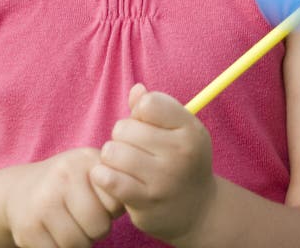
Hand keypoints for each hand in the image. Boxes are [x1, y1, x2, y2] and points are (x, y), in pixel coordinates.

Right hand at [5, 147, 122, 247]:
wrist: (20, 190)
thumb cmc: (70, 184)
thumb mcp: (91, 172)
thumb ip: (114, 182)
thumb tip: (133, 202)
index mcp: (86, 160)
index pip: (117, 200)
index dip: (112, 209)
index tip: (103, 204)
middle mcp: (64, 176)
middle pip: (99, 226)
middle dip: (97, 230)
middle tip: (88, 220)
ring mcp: (44, 201)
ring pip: (78, 243)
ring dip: (80, 242)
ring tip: (74, 227)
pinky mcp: (28, 227)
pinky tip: (55, 234)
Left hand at [90, 84, 217, 243]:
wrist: (197, 210)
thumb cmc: (184, 161)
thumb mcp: (181, 130)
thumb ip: (158, 108)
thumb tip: (136, 89)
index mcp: (190, 129)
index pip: (149, 103)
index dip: (140, 110)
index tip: (144, 122)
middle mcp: (179, 153)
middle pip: (125, 127)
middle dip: (122, 135)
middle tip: (132, 147)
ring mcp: (162, 179)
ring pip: (112, 151)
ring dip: (111, 155)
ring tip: (122, 162)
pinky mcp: (144, 202)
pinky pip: (108, 179)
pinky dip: (102, 174)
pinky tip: (109, 175)